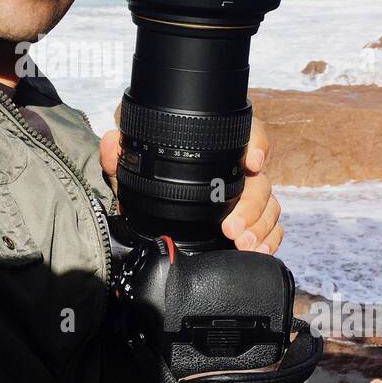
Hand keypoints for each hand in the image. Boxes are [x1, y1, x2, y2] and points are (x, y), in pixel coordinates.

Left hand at [98, 108, 281, 253]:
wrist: (146, 205)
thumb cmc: (147, 172)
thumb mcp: (130, 161)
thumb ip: (120, 150)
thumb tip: (111, 141)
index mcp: (215, 148)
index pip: (246, 132)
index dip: (256, 141)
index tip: (252, 160)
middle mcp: (234, 170)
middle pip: (259, 180)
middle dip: (251, 205)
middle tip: (231, 226)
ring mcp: (244, 195)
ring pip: (268, 205)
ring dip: (259, 225)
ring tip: (243, 243)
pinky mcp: (248, 220)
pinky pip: (270, 226)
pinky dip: (269, 238)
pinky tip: (259, 250)